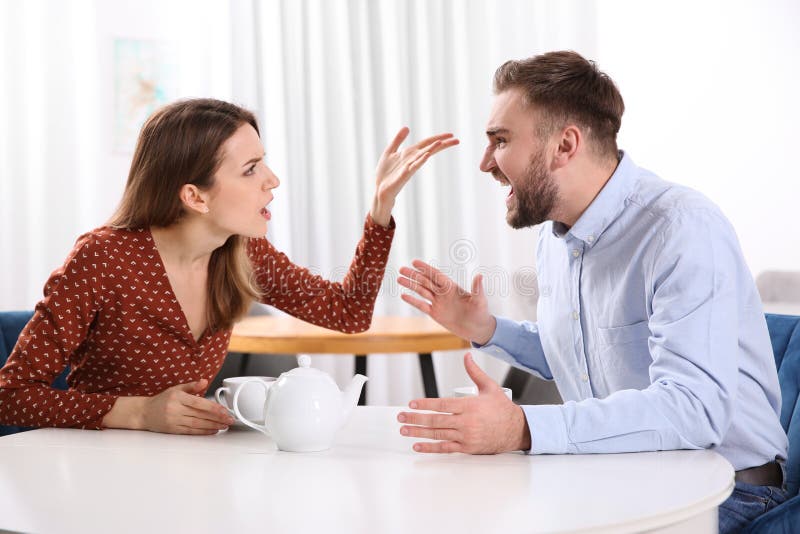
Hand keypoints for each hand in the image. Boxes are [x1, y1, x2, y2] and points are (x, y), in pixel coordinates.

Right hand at [141, 379, 234, 434]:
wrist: (143, 412)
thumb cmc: (161, 400)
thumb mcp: (175, 389)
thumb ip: (191, 386)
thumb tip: (204, 381)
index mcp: (178, 397)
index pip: (199, 403)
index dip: (213, 407)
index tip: (224, 410)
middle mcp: (175, 409)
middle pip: (200, 414)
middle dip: (217, 418)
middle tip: (229, 419)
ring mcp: (174, 420)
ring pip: (197, 424)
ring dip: (212, 425)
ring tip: (224, 425)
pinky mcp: (173, 429)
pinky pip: (190, 431)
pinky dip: (203, 432)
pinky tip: (212, 430)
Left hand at [370, 128, 458, 225]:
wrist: (380, 189)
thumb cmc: (385, 173)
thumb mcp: (390, 151)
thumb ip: (398, 139)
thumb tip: (407, 127)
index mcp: (410, 153)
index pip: (427, 143)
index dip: (439, 138)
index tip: (451, 135)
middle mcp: (413, 159)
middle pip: (430, 148)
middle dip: (442, 144)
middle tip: (457, 140)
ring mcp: (410, 167)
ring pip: (423, 156)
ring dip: (432, 149)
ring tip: (441, 143)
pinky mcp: (404, 174)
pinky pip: (414, 166)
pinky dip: (421, 160)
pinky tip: (427, 155)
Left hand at [397, 353, 530, 453]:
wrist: (517, 430)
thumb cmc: (502, 408)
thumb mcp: (490, 386)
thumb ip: (474, 372)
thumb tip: (467, 355)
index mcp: (469, 405)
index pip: (442, 404)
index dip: (425, 404)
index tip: (411, 404)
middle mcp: (466, 422)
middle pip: (435, 420)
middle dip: (415, 418)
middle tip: (400, 416)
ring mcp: (466, 436)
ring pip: (437, 434)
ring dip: (418, 432)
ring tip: (404, 429)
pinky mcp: (467, 447)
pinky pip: (445, 448)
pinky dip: (430, 447)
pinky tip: (417, 445)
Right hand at [398, 259, 495, 343]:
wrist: (477, 329)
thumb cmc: (481, 313)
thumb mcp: (479, 300)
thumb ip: (477, 288)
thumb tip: (480, 275)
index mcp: (452, 287)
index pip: (436, 275)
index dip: (425, 269)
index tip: (414, 262)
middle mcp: (443, 293)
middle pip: (425, 281)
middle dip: (413, 275)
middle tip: (401, 269)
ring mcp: (438, 303)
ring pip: (421, 291)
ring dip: (410, 285)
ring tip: (398, 279)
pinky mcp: (435, 314)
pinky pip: (422, 306)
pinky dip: (413, 301)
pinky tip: (403, 295)